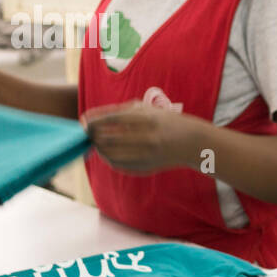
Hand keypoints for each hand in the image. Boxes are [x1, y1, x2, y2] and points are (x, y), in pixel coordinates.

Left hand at [82, 103, 203, 174]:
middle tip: (87, 133)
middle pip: (107, 137)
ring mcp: (146, 154)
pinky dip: (109, 158)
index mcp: (147, 118)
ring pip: (110, 153)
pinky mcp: (146, 167)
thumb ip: (120, 112)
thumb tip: (90, 120)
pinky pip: (119, 164)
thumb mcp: (147, 109)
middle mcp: (146, 137)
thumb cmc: (166, 121)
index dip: (93, 121)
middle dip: (93, 135)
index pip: (110, 119)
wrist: (193, 143)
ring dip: (99, 148)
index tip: (84, 122)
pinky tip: (107, 153)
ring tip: (96, 142)